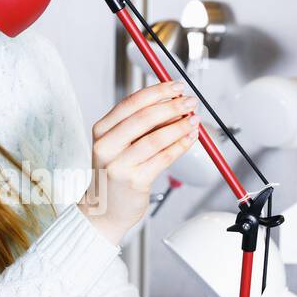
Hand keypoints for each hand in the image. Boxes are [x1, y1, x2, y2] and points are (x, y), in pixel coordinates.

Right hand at [77, 81, 199, 244]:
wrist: (104, 211)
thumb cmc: (114, 174)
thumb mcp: (119, 145)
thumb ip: (141, 125)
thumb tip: (173, 104)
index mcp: (101, 130)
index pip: (131, 103)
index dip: (157, 91)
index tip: (176, 86)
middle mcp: (106, 146)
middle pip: (144, 118)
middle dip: (172, 106)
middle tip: (190, 102)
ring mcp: (119, 165)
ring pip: (156, 138)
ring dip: (180, 126)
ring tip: (194, 120)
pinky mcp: (134, 181)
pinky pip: (163, 158)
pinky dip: (180, 146)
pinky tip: (190, 139)